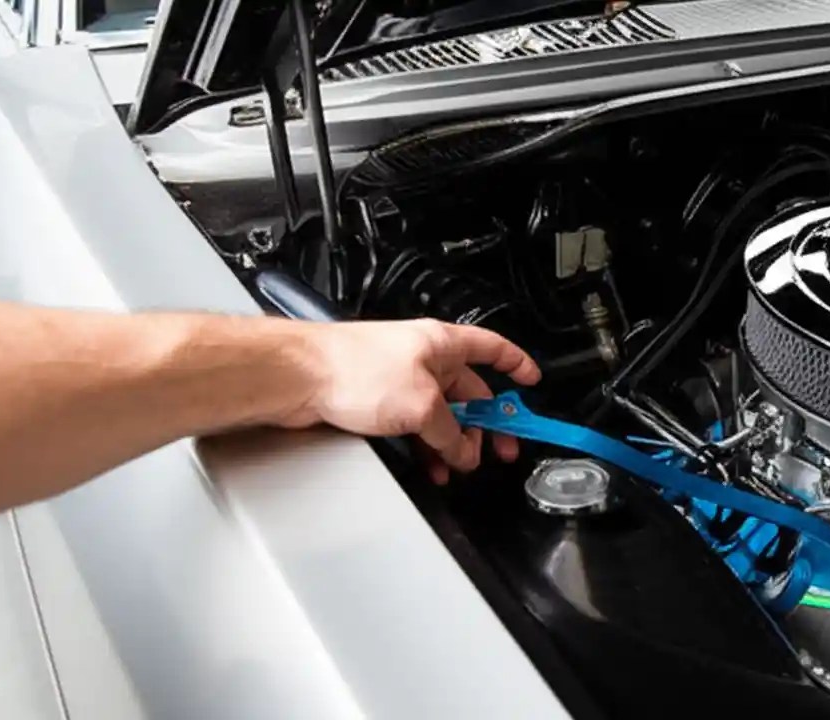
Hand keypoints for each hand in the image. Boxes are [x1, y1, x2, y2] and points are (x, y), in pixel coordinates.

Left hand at [288, 319, 540, 483]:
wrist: (299, 378)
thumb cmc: (353, 369)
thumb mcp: (421, 405)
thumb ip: (450, 433)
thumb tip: (464, 452)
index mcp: (442, 344)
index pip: (493, 348)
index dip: (516, 364)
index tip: (531, 381)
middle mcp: (423, 359)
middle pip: (468, 392)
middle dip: (484, 424)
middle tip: (500, 449)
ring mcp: (400, 380)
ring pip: (441, 415)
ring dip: (453, 443)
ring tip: (459, 467)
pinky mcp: (378, 401)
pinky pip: (415, 426)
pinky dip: (426, 447)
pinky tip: (430, 467)